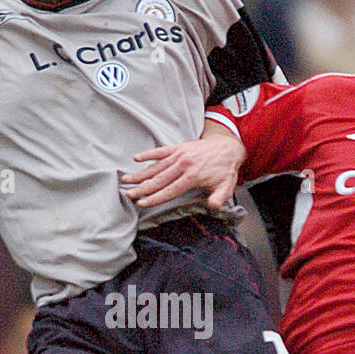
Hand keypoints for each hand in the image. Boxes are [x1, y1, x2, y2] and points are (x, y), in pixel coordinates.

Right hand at [121, 134, 245, 210]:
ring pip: (156, 167)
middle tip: (128, 194)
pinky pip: (161, 151)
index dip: (155, 198)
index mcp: (193, 176)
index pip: (170, 190)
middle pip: (159, 179)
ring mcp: (179, 155)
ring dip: (141, 174)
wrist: (228, 147)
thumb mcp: (226, 186)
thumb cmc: (225, 170)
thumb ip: (219, 197)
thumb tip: (213, 206)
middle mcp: (183, 165)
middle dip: (142, 188)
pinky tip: (136, 159)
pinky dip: (148, 154)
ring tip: (126, 180)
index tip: (142, 203)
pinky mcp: (178, 148)